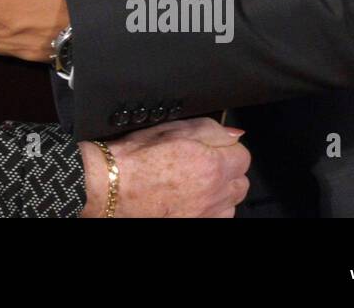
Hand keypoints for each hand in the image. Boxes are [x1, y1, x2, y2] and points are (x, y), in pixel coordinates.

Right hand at [79, 118, 250, 217]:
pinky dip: (210, 210)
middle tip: (204, 163)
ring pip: (231, 203)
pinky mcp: (193, 224)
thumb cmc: (135, 157)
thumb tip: (233, 134)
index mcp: (212, 164)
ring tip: (196, 184)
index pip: (242, 154)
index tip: (212, 147)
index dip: (225, 147)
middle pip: (241, 182)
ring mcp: (204, 213)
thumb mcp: (171, 128)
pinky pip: (217, 218)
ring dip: (221, 193)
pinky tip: (191, 200)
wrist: (111, 186)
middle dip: (228, 171)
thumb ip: (209, 129)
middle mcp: (213, 192)